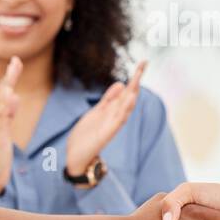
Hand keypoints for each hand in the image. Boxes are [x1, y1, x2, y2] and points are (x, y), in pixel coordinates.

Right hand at [0, 56, 21, 194]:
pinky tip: (12, 98)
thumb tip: (8, 97)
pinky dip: (5, 109)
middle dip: (8, 77)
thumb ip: (6, 113)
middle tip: (16, 60)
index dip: (8, 76)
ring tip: (12, 74)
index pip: (0, 91)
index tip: (16, 60)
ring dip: (5, 88)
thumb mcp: (3, 129)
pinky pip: (0, 121)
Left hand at [66, 61, 146, 176]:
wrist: (76, 156)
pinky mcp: (107, 134)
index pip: (126, 91)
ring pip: (125, 107)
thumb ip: (108, 99)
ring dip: (132, 94)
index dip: (134, 78)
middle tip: (143, 65)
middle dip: (136, 81)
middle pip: (129, 96)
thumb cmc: (86, 135)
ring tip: (137, 79)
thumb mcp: (97, 112)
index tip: (142, 63)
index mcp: (112, 110)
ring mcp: (112, 125)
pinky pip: (118, 121)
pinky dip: (124, 111)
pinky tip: (129, 100)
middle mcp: (115, 116)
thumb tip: (121, 83)